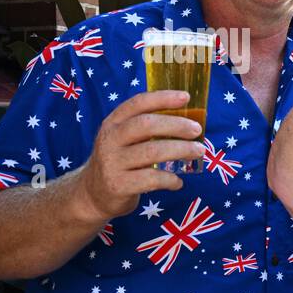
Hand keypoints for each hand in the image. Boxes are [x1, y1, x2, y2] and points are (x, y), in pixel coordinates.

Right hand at [77, 90, 205, 221]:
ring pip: (152, 152)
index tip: (186, 97)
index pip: (137, 104)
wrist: (93, 194)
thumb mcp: (124, 140)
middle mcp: (110, 139)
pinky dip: (170, 179)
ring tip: (199, 152)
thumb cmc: (120, 162)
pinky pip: (152, 179)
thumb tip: (190, 122)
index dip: (162, 98)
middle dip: (176, 125)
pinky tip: (178, 182)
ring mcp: (112, 162)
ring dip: (181, 150)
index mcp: (113, 123)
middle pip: (146, 125)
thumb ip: (147, 129)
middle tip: (197, 130)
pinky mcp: (118, 185)